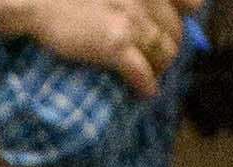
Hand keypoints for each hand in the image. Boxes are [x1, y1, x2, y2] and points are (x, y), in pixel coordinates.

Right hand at [0, 0, 183, 92]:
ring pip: (164, 55)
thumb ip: (139, 0)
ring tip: (148, 77)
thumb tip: (185, 9)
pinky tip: (145, 92)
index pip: (190, 4)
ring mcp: (132, 21)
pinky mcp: (115, 44)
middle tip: (153, 62)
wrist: (42, 1)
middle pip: (176, 33)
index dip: (185, 20)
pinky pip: (143, 71)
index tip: (173, 31)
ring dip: (158, 70)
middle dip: (167, 50)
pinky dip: (146, 85)